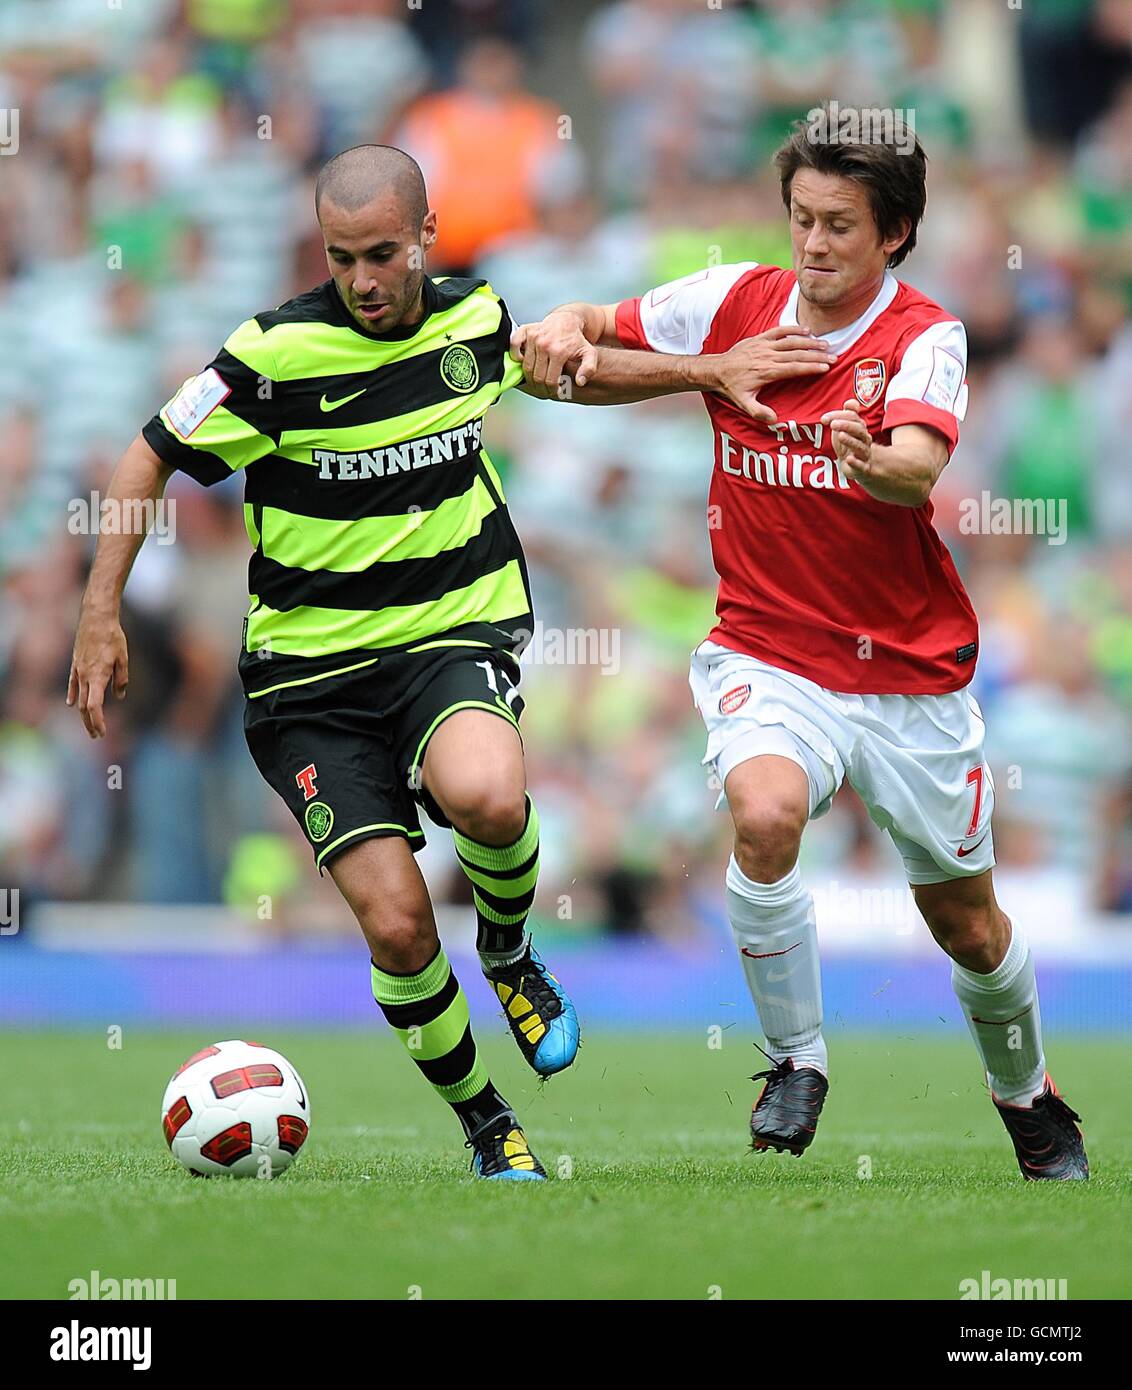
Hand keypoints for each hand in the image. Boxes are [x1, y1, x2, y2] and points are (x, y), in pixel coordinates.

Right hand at [67, 606, 128, 737]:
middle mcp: (85, 676)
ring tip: (88, 724)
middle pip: (84, 707)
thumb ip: (121, 679)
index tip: (103, 732)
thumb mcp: (123, 659)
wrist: (96, 618)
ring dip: (82, 713)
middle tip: (96, 736)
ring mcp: (77, 670)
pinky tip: (71, 704)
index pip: (94, 707)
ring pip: (77, 698)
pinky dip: (72, 695)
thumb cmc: (113, 637)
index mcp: (98, 677)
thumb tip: (119, 696)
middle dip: (90, 723)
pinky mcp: (75, 663)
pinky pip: (72, 684)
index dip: (97, 721)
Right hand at [510, 309, 598, 389]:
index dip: (553, 390)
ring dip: (529, 377)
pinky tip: (524, 361)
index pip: (550, 380)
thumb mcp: (590, 354)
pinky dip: (515, 356)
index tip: (556, 392)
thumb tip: (580, 382)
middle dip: (541, 388)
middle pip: (536, 377)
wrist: (568, 320)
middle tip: (546, 389)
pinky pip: (513, 346)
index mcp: (559, 351)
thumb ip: (589, 369)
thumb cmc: (577, 339)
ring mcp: (533, 337)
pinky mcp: (526, 330)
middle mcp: (544, 344)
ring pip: (525, 367)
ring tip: (538, 379)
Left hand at [712, 326, 836, 423]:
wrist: (717, 370)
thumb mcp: (744, 403)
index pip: (794, 368)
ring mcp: (764, 345)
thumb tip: (774, 419)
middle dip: (817, 355)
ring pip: (791, 341)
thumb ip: (759, 412)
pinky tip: (807, 330)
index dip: (811, 367)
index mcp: (767, 372)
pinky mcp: (760, 338)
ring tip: (825, 345)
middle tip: (833, 357)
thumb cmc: (732, 387)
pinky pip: (779, 331)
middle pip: (797, 354)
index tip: (826, 367)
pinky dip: (793, 329)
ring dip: (810, 342)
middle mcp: (768, 357)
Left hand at [820, 398, 872, 482]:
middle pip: (858, 429)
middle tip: (833, 424)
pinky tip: (848, 459)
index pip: (852, 417)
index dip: (839, 415)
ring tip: (840, 436)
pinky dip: (855, 462)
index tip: (824, 419)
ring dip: (850, 440)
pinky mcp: (862, 468)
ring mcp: (864, 454)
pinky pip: (861, 465)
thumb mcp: (845, 430)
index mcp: (859, 428)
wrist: (858, 468)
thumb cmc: (849, 446)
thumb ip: (846, 416)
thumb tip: (850, 402)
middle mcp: (864, 439)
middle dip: (846, 425)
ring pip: (860, 446)